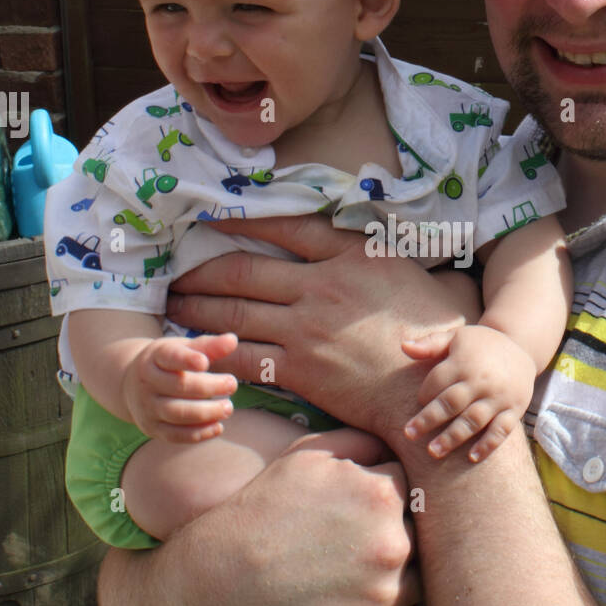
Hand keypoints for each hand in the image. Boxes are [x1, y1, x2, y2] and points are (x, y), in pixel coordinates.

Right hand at [96, 426, 421, 605]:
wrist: (224, 580)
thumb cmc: (264, 511)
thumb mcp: (305, 457)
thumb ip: (358, 442)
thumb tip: (395, 444)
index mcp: (382, 495)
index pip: (410, 488)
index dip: (383, 496)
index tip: (357, 508)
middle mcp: (393, 543)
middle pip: (420, 533)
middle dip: (393, 533)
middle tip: (355, 542)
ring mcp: (386, 592)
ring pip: (418, 578)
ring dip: (396, 574)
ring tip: (353, 571)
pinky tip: (353, 600)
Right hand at [123, 331, 238, 442]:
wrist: (130, 385)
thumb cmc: (168, 363)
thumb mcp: (183, 348)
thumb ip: (208, 346)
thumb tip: (232, 340)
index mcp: (155, 357)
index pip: (170, 357)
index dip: (187, 360)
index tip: (205, 363)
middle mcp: (147, 382)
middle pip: (179, 387)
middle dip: (209, 387)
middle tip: (232, 384)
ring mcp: (148, 407)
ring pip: (177, 414)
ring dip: (207, 413)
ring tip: (228, 408)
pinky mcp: (152, 428)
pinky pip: (176, 435)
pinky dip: (199, 433)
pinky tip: (218, 426)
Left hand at [165, 215, 478, 443]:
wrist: (428, 388)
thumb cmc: (430, 331)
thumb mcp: (402, 271)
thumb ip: (366, 249)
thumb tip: (343, 230)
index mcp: (350, 254)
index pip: (285, 225)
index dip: (244, 219)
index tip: (213, 217)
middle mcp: (322, 285)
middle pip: (244, 271)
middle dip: (202, 271)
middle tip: (177, 272)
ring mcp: (307, 328)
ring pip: (234, 313)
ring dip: (197, 309)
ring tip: (175, 306)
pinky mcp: (300, 369)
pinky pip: (244, 356)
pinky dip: (216, 352)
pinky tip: (199, 349)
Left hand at [401, 324, 536, 462]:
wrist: (522, 347)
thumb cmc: (480, 345)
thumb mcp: (457, 337)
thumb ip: (430, 344)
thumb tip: (403, 346)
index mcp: (464, 362)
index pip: (437, 381)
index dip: (423, 394)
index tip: (417, 403)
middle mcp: (481, 381)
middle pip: (451, 403)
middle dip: (429, 419)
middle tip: (409, 434)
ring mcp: (499, 397)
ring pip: (473, 420)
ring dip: (452, 437)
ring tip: (433, 452)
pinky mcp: (514, 409)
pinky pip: (501, 429)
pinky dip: (488, 444)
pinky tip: (472, 457)